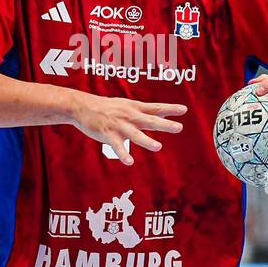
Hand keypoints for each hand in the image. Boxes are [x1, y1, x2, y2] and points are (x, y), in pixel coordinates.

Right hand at [70, 94, 185, 165]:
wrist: (83, 107)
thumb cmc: (107, 107)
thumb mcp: (125, 105)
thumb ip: (141, 111)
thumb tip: (157, 112)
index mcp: (134, 108)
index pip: (155, 108)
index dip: (170, 109)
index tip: (184, 110)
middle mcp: (129, 116)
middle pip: (150, 120)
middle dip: (165, 124)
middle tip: (179, 127)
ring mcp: (119, 126)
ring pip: (135, 135)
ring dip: (147, 141)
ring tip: (158, 147)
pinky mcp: (109, 135)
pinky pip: (118, 147)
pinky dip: (124, 155)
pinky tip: (130, 162)